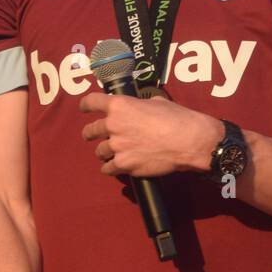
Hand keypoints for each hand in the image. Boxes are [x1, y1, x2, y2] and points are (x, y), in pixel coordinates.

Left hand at [79, 92, 222, 177]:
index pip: (92, 102)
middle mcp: (113, 125)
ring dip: (104, 152)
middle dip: (90, 133)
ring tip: (111, 153)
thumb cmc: (177, 118)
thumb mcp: (157, 102)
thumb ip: (140, 105)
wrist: (188, 140)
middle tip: (92, 135)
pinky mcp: (124, 165)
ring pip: (99, 151)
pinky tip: (115, 168)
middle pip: (90, 130)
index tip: (84, 109)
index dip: (85, 105)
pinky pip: (107, 169)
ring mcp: (117, 146)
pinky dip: (110, 168)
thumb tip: (140, 108)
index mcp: (120, 105)